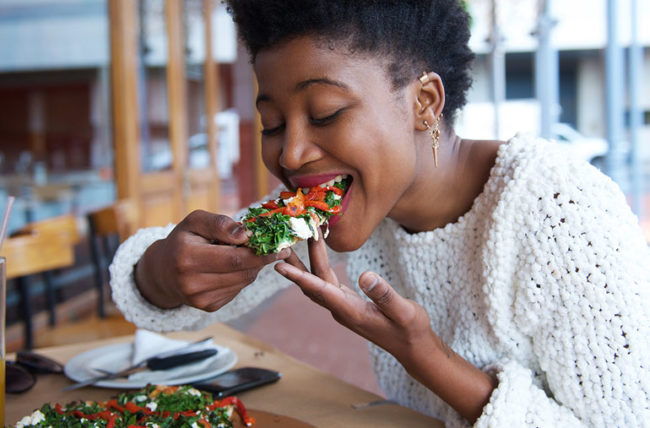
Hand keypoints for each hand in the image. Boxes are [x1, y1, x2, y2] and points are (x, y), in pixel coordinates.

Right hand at [135, 210, 289, 310]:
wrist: (163, 271)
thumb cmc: (183, 240)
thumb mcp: (195, 221)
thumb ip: (219, 223)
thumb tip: (246, 234)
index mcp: (187, 258)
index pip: (234, 258)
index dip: (261, 253)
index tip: (282, 245)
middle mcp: (192, 283)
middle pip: (242, 271)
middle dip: (262, 258)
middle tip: (277, 247)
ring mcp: (200, 300)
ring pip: (243, 281)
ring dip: (253, 266)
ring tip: (248, 252)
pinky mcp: (209, 307)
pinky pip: (237, 289)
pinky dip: (242, 276)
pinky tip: (234, 267)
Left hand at [275, 233, 495, 422]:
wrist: (413, 347)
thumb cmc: (411, 330)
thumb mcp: (404, 312)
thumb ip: (385, 295)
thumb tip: (365, 276)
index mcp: (351, 311)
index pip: (320, 291)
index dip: (299, 277)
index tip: (280, 266)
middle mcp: (341, 310)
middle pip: (313, 283)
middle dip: (299, 260)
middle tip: (287, 238)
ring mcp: (343, 307)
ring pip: (318, 282)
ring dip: (306, 262)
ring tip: (294, 241)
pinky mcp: (348, 303)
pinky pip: (326, 283)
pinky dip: (319, 267)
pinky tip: (316, 255)